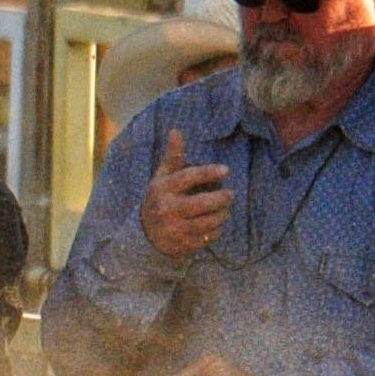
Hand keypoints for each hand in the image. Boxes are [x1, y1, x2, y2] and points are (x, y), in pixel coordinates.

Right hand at [139, 125, 233, 261]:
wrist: (144, 234)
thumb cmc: (160, 198)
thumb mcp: (163, 177)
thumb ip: (173, 156)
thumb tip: (176, 130)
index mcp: (162, 189)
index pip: (188, 177)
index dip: (208, 172)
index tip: (225, 170)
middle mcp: (166, 209)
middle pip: (201, 203)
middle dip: (221, 198)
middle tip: (230, 194)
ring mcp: (173, 229)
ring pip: (207, 221)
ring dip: (222, 215)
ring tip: (225, 210)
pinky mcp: (181, 245)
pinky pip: (206, 237)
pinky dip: (215, 230)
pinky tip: (215, 224)